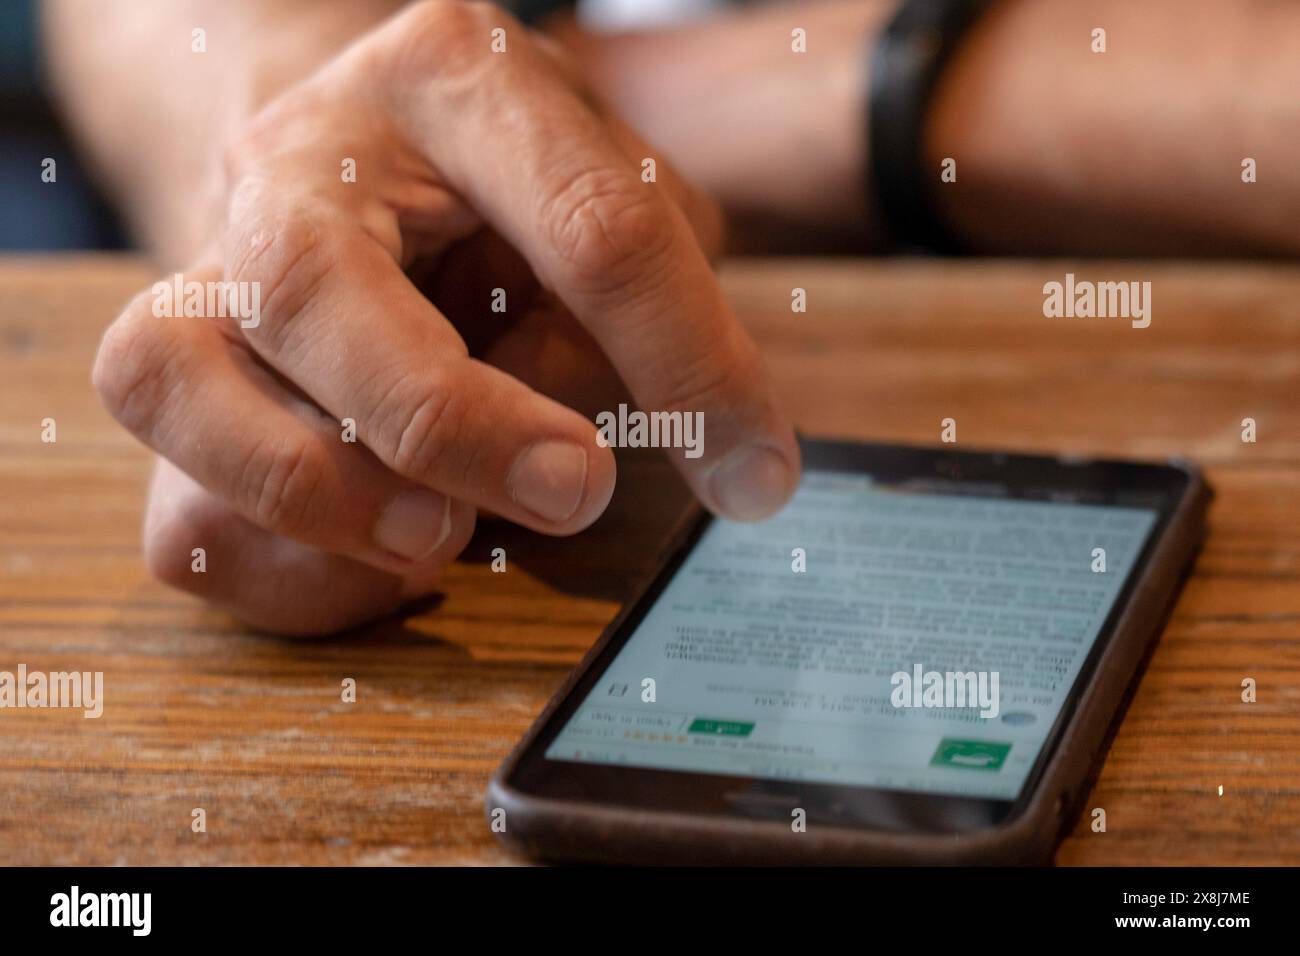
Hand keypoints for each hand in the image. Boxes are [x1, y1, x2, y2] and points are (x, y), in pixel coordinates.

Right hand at [91, 1, 799, 633]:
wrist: (372, 163)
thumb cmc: (524, 192)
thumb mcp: (625, 202)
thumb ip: (635, 310)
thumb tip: (584, 468)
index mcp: (451, 78)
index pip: (588, 225)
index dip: (687, 363)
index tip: (752, 474)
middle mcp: (297, 159)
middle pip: (316, 290)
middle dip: (453, 423)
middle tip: (575, 494)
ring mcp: (204, 265)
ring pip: (173, 381)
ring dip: (318, 496)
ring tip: (438, 537)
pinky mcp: (167, 376)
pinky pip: (175, 505)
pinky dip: (285, 566)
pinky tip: (387, 558)